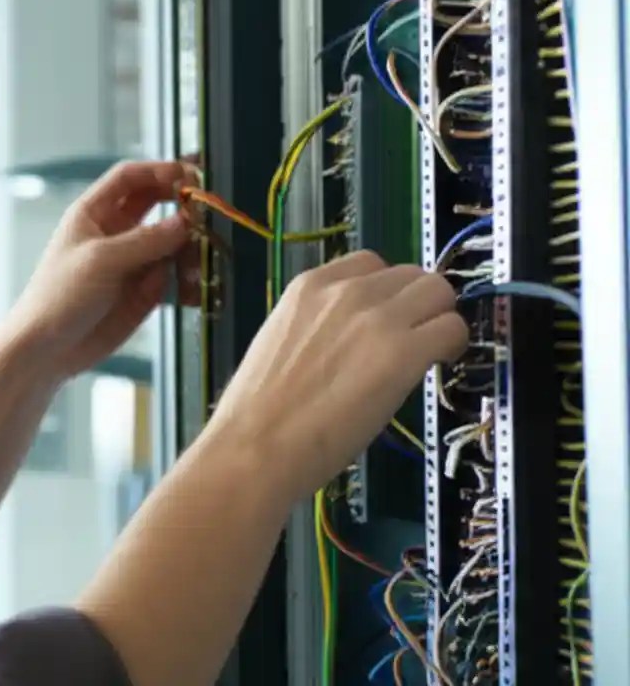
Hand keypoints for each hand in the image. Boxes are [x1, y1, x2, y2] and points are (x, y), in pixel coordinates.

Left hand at [4, 161, 200, 378]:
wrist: (47, 350)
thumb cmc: (60, 296)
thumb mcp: (102, 260)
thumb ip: (146, 239)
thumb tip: (187, 221)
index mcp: (93, 213)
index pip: (130, 177)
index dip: (160, 171)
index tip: (191, 178)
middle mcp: (114, 232)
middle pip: (156, 204)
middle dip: (182, 205)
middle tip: (207, 213)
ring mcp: (131, 261)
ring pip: (171, 241)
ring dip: (189, 246)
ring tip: (200, 259)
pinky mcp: (142, 290)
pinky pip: (173, 275)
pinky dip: (188, 278)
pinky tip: (195, 286)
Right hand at [207, 251, 468, 498]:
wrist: (255, 445)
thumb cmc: (257, 410)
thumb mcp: (282, 342)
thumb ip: (320, 326)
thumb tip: (351, 340)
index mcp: (309, 286)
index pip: (370, 263)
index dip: (386, 291)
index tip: (385, 318)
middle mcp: (347, 291)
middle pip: (411, 274)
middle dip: (418, 303)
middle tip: (414, 337)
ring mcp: (377, 319)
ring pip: (439, 292)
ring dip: (439, 319)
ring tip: (429, 352)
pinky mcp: (403, 353)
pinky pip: (452, 330)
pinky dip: (452, 345)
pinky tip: (438, 366)